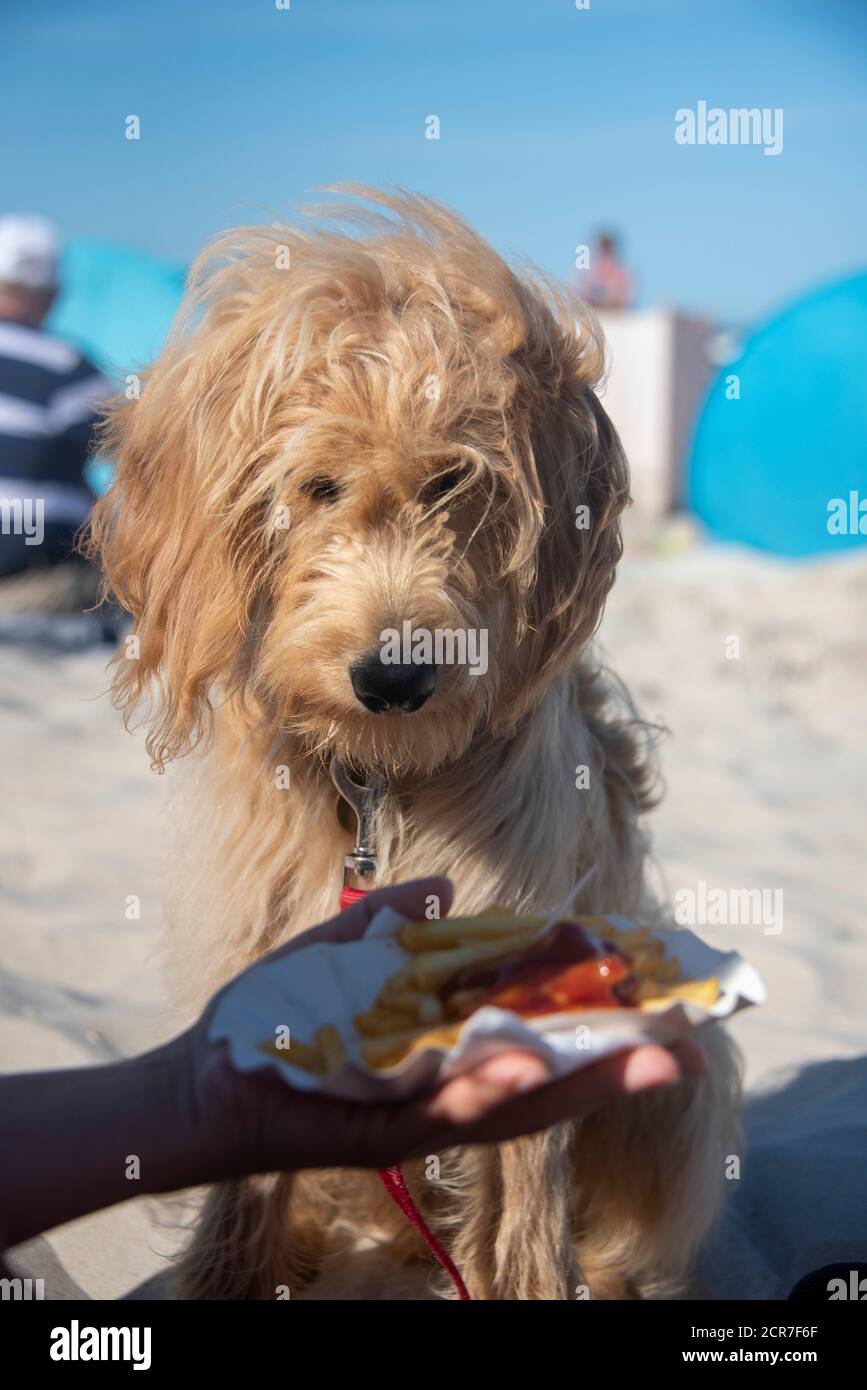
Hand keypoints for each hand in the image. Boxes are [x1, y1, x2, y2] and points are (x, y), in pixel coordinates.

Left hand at [182, 878, 706, 1179]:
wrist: (207, 1078)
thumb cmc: (278, 1021)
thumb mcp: (340, 955)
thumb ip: (390, 923)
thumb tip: (440, 890)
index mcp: (448, 1046)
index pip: (538, 1030)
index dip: (596, 1017)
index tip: (656, 993)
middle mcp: (447, 1085)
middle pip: (548, 1075)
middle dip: (619, 1062)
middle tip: (692, 1045)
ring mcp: (419, 1111)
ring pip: (514, 1102)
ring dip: (580, 1081)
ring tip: (649, 1060)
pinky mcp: (382, 1130)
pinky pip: (443, 1112)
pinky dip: (488, 1091)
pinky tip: (529, 1067)